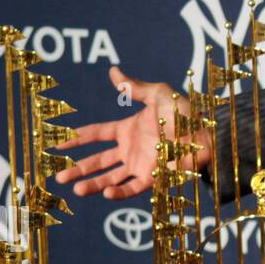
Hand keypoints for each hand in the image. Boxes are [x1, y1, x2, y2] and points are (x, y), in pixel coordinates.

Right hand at [53, 65, 210, 199]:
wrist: (208, 132)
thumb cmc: (186, 112)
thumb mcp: (159, 94)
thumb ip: (135, 87)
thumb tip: (113, 71)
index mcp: (128, 129)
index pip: (96, 134)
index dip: (76, 138)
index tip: (56, 143)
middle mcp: (131, 149)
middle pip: (98, 161)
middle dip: (77, 168)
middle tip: (58, 176)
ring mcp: (141, 165)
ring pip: (110, 178)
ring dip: (93, 184)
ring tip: (75, 188)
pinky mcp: (154, 178)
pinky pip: (133, 188)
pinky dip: (119, 193)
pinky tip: (106, 193)